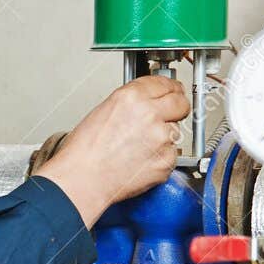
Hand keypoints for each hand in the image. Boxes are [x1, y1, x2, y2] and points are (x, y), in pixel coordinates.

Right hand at [33, 75, 187, 226]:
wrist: (82, 179)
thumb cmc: (84, 151)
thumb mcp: (104, 111)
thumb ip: (132, 103)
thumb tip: (148, 101)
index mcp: (131, 97)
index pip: (164, 83)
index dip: (171, 88)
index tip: (174, 91)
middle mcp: (149, 114)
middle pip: (181, 103)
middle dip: (178, 107)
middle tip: (171, 114)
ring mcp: (160, 138)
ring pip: (175, 131)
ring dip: (164, 136)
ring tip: (139, 147)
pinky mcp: (166, 160)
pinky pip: (171, 155)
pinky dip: (160, 158)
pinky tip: (140, 160)